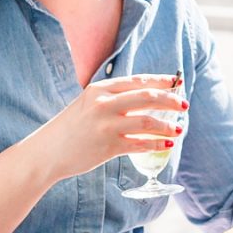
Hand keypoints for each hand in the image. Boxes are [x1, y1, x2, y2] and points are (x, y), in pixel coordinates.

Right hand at [27, 73, 187, 183]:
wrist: (47, 152)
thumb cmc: (71, 127)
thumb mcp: (89, 103)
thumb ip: (113, 98)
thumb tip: (146, 96)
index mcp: (100, 89)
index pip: (138, 81)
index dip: (161, 81)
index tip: (177, 83)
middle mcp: (104, 104)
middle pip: (147, 97)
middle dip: (171, 100)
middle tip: (184, 105)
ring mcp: (106, 126)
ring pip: (147, 121)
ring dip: (167, 124)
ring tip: (178, 128)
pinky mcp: (108, 147)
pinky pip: (140, 144)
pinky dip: (157, 143)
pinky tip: (168, 144)